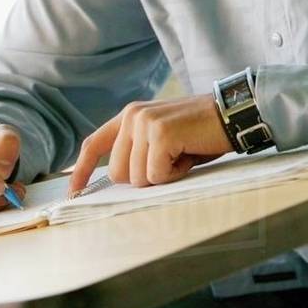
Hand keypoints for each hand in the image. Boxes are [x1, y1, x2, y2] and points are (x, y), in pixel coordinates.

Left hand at [68, 94, 233, 195]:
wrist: (233, 115)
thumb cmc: (201, 133)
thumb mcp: (163, 139)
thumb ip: (138, 152)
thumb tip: (117, 181)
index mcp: (130, 116)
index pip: (94, 144)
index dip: (82, 170)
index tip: (74, 192)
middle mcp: (132, 115)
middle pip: (117, 173)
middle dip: (144, 178)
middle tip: (171, 161)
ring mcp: (145, 122)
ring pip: (137, 178)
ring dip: (163, 176)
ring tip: (182, 155)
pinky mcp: (160, 133)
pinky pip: (156, 175)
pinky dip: (175, 174)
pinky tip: (188, 156)